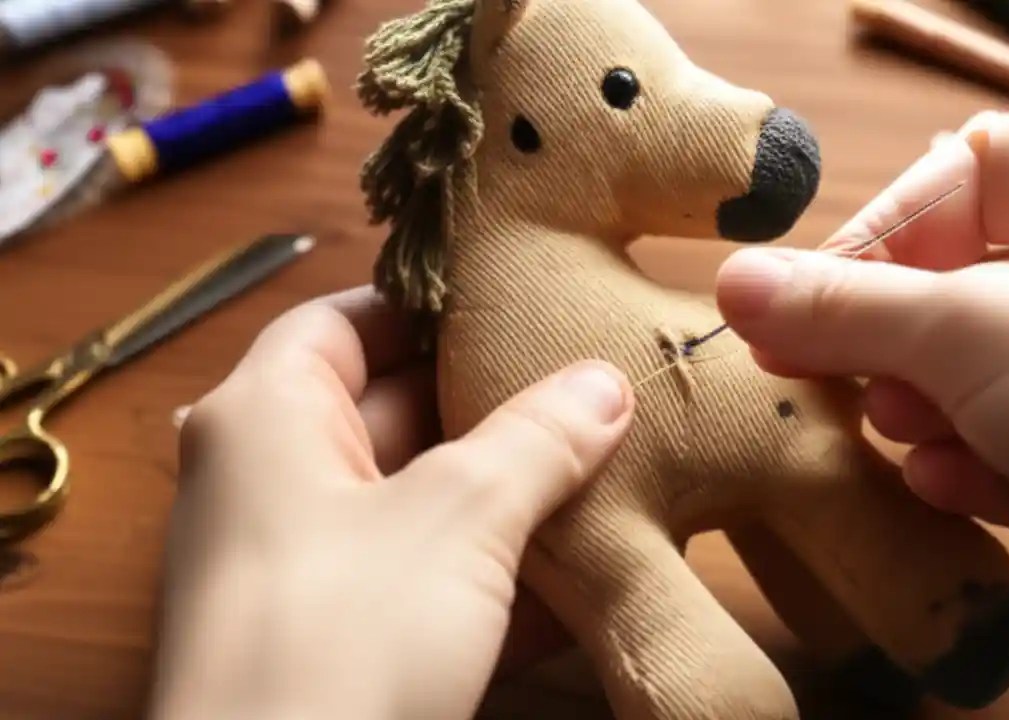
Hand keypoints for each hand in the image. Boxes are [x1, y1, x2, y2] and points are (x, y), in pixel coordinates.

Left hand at [147, 287, 633, 719]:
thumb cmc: (342, 639)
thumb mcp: (458, 518)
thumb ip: (537, 440)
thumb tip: (604, 382)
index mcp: (265, 418)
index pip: (343, 320)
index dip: (432, 305)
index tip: (524, 300)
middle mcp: (272, 484)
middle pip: (395, 412)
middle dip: (497, 409)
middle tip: (594, 389)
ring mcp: (306, 570)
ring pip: (422, 506)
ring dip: (512, 501)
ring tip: (611, 475)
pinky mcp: (341, 645)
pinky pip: (428, 584)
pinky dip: (497, 581)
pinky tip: (585, 583)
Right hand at [714, 112, 1008, 708]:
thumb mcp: (980, 330)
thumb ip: (853, 308)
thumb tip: (738, 284)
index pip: (990, 168)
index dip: (898, 218)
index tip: (821, 287)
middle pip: (987, 281)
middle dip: (902, 331)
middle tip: (834, 370)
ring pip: (1006, 378)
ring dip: (935, 405)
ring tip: (899, 428)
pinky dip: (982, 464)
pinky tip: (944, 482)